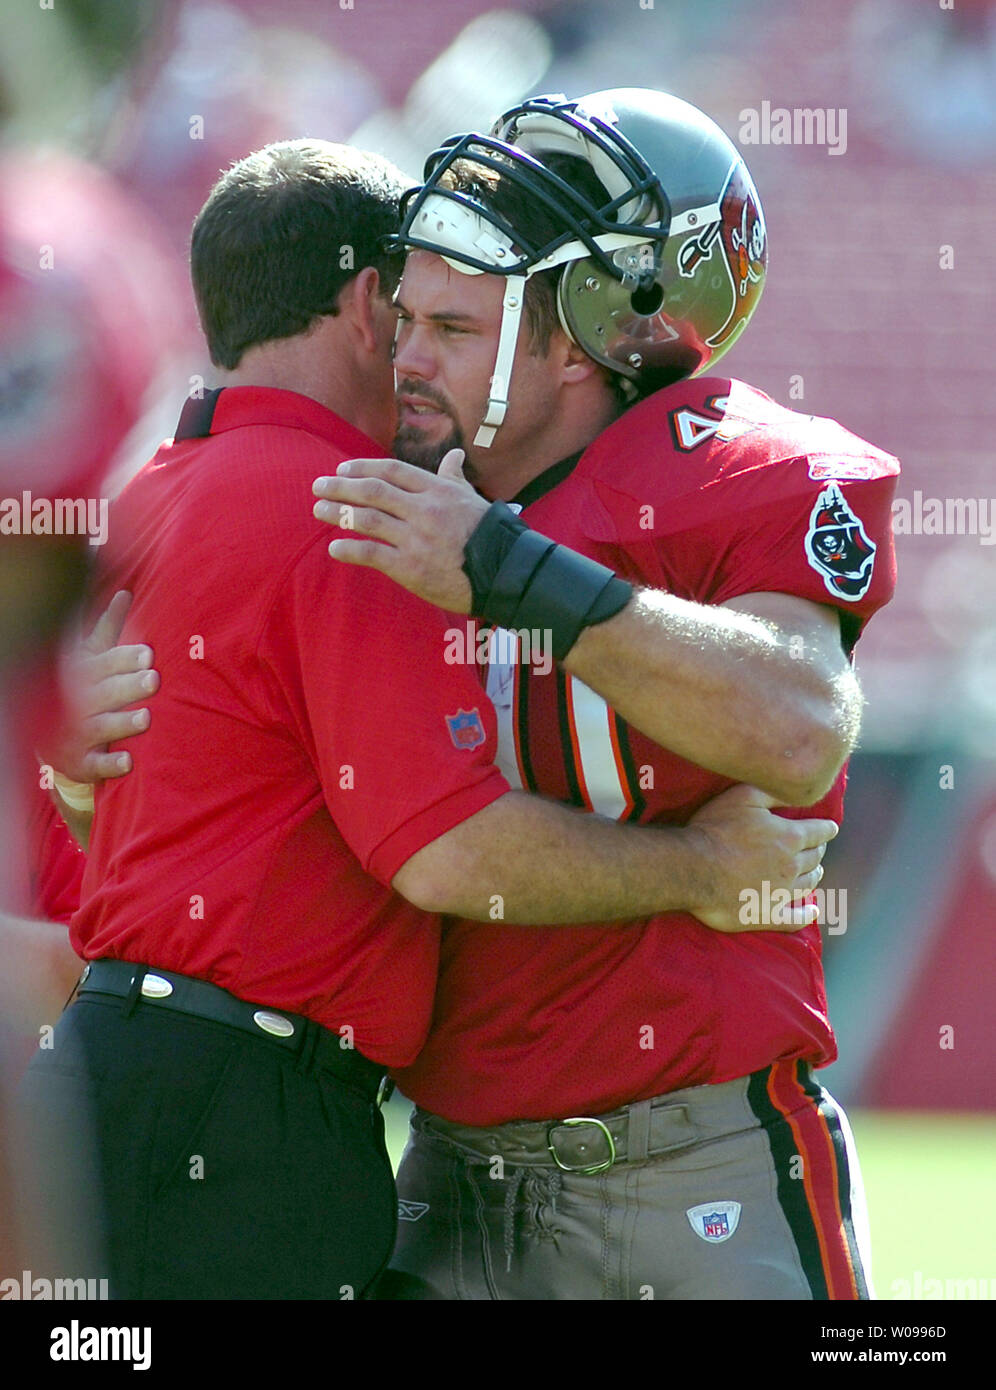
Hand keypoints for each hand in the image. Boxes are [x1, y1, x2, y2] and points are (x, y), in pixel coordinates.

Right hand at [46, 590, 158, 782]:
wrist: (45, 731)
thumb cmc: (79, 685)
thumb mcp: (88, 654)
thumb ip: (108, 626)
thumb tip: (126, 591)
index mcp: (85, 672)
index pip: (108, 662)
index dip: (127, 658)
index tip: (149, 654)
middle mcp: (81, 701)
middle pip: (110, 692)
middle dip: (131, 686)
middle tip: (154, 680)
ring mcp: (81, 731)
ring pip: (105, 726)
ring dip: (124, 722)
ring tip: (146, 719)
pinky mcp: (82, 760)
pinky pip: (98, 764)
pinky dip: (112, 764)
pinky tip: (129, 762)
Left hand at [312, 450, 488, 612]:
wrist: (504, 573)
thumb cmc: (490, 535)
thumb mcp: (472, 499)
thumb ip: (454, 477)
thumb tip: (455, 455)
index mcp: (437, 490)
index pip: (392, 471)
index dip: (363, 467)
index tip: (342, 468)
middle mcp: (424, 510)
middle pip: (373, 491)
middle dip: (341, 487)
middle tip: (318, 486)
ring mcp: (416, 538)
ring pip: (367, 519)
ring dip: (339, 513)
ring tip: (319, 511)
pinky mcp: (411, 567)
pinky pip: (372, 554)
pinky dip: (350, 549)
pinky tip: (335, 547)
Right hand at [684, 783, 837, 932]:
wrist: (693, 868)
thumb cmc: (715, 829)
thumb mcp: (744, 797)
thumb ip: (773, 793)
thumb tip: (797, 794)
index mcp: (790, 837)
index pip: (819, 832)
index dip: (826, 829)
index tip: (831, 828)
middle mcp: (791, 866)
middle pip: (814, 858)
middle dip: (818, 851)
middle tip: (818, 848)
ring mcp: (781, 893)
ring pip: (808, 884)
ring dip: (814, 875)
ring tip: (815, 872)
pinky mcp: (767, 915)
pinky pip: (795, 918)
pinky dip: (806, 915)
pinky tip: (811, 912)